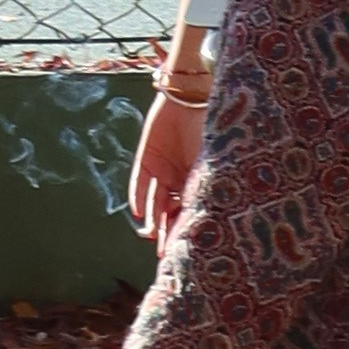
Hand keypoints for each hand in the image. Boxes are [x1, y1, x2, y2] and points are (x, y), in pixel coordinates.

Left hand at [129, 85, 205, 240]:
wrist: (189, 97)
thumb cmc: (207, 129)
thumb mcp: (209, 162)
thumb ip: (203, 187)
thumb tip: (204, 219)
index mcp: (196, 180)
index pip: (188, 210)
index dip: (185, 229)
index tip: (184, 249)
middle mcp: (178, 178)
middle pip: (169, 211)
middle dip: (167, 231)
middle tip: (165, 252)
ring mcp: (161, 169)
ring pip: (154, 201)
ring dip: (152, 219)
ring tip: (151, 235)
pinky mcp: (146, 158)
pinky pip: (139, 183)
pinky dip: (138, 197)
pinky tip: (140, 212)